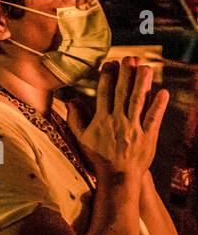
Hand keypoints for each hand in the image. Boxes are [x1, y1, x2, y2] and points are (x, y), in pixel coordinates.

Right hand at [67, 57, 167, 179]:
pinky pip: (153, 118)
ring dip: (142, 84)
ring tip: (146, 67)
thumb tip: (72, 100)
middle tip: (130, 58)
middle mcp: (117, 121)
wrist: (118, 177)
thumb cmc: (98, 157)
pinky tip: (163, 92)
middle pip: (122, 93)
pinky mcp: (148, 136)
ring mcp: (133, 129)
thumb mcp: (82, 138)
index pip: (104, 93)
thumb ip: (76, 118)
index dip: (108, 76)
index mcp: (101, 120)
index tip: (111, 63)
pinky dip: (159, 105)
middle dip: (126, 74)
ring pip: (138, 102)